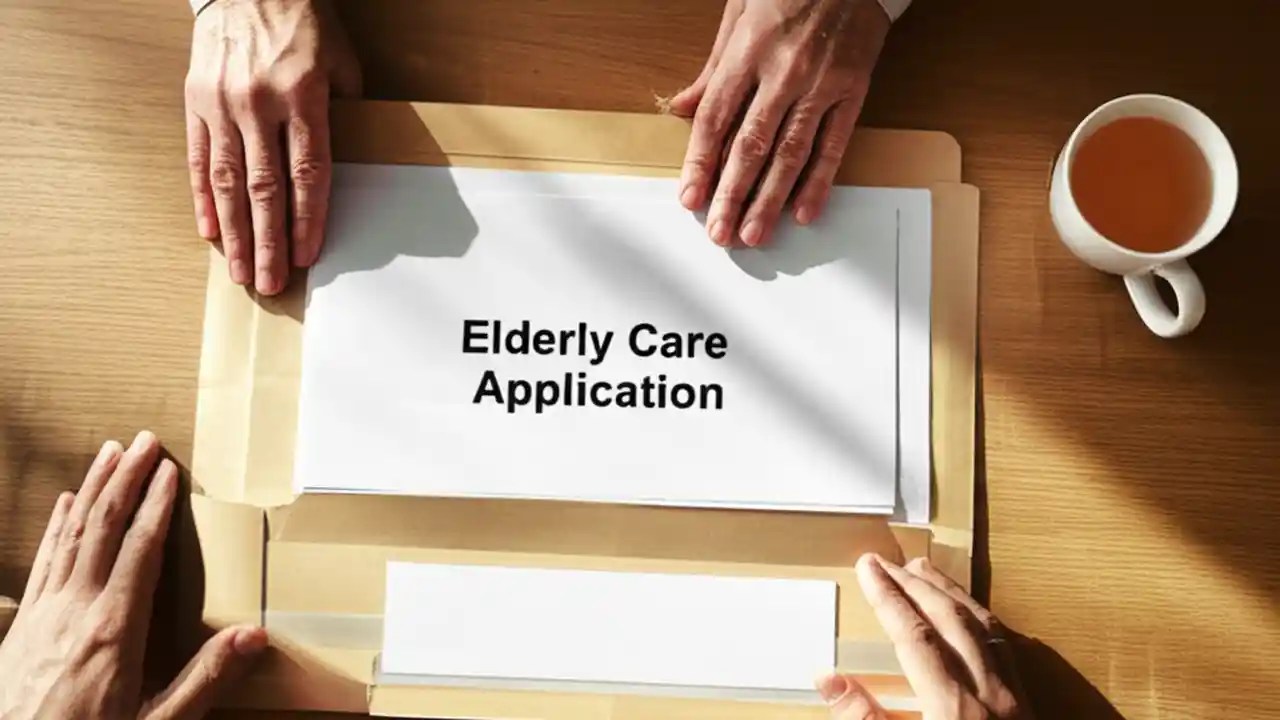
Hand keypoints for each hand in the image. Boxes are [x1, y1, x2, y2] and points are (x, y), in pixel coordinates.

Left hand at [0, 432, 266, 718]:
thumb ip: (204, 680)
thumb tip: (255, 637)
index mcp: (115, 629)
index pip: (140, 549)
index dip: (157, 504)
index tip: (169, 469)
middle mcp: (76, 609)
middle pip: (102, 527)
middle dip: (124, 479)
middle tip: (143, 440)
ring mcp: (44, 613)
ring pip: (69, 534)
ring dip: (91, 490)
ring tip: (107, 454)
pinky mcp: (23, 626)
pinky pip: (43, 561)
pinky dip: (56, 528)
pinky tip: (62, 506)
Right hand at [186, 0, 361, 294]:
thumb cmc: (304, 23)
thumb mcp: (342, 61)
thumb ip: (347, 111)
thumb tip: (350, 162)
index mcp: (302, 97)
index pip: (308, 173)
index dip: (308, 220)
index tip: (306, 257)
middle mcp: (258, 105)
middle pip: (264, 188)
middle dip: (268, 242)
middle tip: (269, 283)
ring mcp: (221, 104)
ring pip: (226, 181)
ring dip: (235, 232)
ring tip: (240, 271)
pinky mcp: (195, 101)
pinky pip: (197, 158)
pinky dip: (202, 198)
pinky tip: (210, 230)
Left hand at [670, 0, 890, 247]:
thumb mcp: (739, 13)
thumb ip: (712, 68)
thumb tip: (682, 108)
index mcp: (748, 52)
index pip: (715, 119)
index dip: (700, 163)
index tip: (690, 198)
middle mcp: (783, 72)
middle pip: (750, 145)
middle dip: (732, 195)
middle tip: (719, 232)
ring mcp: (821, 84)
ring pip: (791, 152)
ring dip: (771, 199)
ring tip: (754, 233)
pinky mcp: (854, 90)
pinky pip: (835, 144)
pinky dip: (819, 181)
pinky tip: (804, 210)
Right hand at [819, 554, 1032, 719]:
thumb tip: (827, 679)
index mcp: (952, 709)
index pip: (911, 635)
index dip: (887, 596)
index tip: (866, 567)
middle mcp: (988, 694)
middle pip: (948, 619)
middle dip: (914, 584)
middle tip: (886, 561)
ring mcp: (1013, 698)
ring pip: (982, 625)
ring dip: (949, 592)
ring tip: (923, 569)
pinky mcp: (1027, 706)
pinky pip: (1004, 645)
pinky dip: (980, 617)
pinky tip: (970, 612)